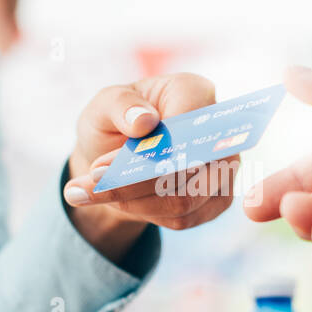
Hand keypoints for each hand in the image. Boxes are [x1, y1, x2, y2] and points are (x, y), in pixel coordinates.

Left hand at [63, 73, 237, 262]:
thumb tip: (143, 122)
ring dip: (133, 204)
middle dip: (133, 186)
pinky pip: (184, 219)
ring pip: (184, 200)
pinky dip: (145, 215)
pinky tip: (117, 203)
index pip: (186, 128)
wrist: (120, 154)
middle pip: (187, 170)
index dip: (147, 152)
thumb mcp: (105, 104)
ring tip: (87, 195)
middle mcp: (219, 131)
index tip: (100, 167)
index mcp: (195, 93)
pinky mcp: (217, 199)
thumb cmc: (117, 120)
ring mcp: (224, 167)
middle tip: (87, 187)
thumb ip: (120, 105)